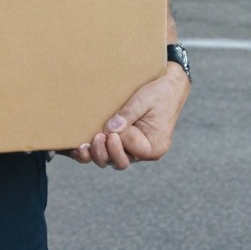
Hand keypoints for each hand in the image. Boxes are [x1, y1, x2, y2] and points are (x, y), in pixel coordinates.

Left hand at [64, 64, 188, 169]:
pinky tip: (81, 147)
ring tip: (82, 147)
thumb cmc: (160, 93)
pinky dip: (97, 151)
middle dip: (103, 153)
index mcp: (153, 147)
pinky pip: (111, 151)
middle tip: (96, 137)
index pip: (129, 150)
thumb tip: (109, 129)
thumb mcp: (144, 100)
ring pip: (111, 160)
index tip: (110, 129)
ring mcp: (135, 149)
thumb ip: (128, 115)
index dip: (116, 141)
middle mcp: (144, 153)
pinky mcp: (127, 142)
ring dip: (97, 154)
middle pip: (119, 162)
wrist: (169, 87)